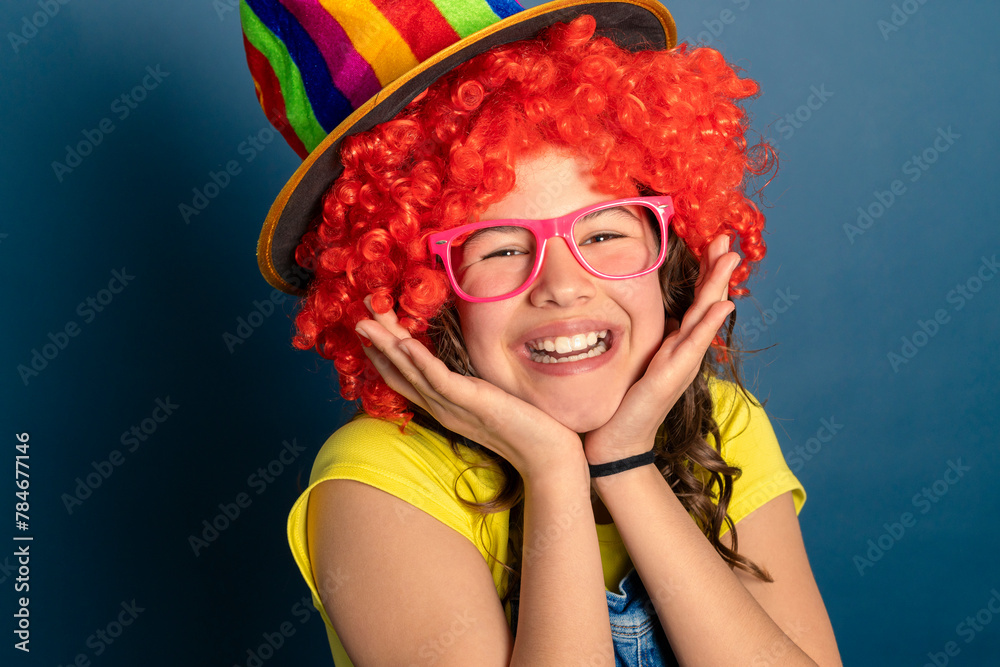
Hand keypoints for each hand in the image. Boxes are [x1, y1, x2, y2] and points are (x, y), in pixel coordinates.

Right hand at [355, 298, 585, 481]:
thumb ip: (473, 386)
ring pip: (411, 371)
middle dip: (377, 341)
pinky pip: (439, 380)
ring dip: (388, 344)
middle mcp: (440, 406)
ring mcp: (452, 405)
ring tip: (368, 321)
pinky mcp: (470, 401)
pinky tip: (405, 343)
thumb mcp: (490, 400)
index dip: (383, 353)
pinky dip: (420, 361)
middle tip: (358, 314)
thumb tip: (467, 370)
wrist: (546, 455)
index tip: (369, 329)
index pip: (402, 378)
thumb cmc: (524, 425)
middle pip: (398, 371)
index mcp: (442, 405)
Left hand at [583, 234, 738, 465]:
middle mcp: (685, 351)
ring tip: (732, 258)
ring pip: (705, 316)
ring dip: (719, 286)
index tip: (715, 242)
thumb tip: (670, 319)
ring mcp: (682, 363)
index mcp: (676, 344)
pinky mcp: (671, 376)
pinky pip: (693, 344)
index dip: (707, 272)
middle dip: (718, 269)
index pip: (697, 301)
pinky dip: (709, 323)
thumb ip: (658, 341)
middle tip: (729, 239)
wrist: (617, 441)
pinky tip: (723, 305)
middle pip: (708, 302)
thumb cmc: (625, 402)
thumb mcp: (642, 361)